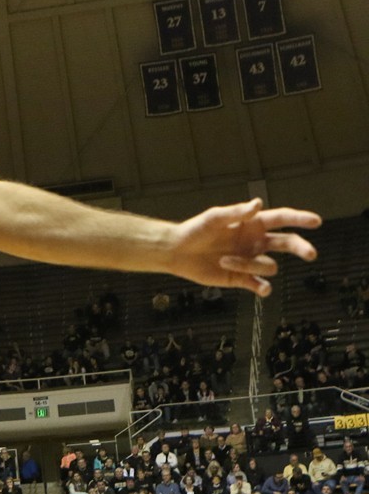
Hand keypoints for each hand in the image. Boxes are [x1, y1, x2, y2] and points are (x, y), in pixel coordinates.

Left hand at [166, 199, 319, 296]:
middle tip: (310, 253)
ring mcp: (250, 261)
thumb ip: (237, 212)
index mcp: (253, 225)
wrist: (177, 252)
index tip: (316, 221)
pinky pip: (260, 285)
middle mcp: (256, 242)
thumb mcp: (214, 218)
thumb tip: (258, 204)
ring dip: (248, 264)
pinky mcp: (241, 278)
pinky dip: (263, 288)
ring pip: (269, 266)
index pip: (282, 219)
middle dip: (300, 247)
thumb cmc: (195, 230)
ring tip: (223, 259)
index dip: (299, 219)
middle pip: (287, 244)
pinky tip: (262, 289)